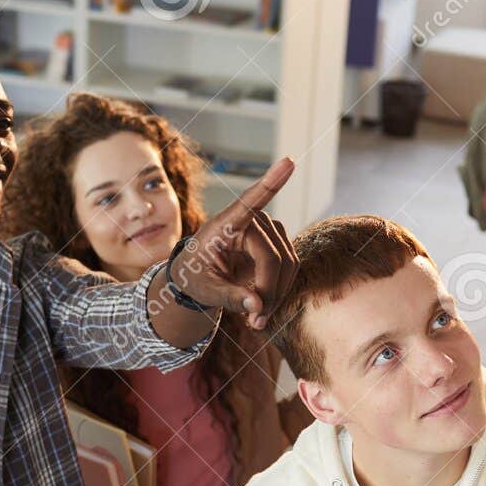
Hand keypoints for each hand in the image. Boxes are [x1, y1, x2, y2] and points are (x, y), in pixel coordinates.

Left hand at [168, 158, 299, 330]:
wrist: (197, 276)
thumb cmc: (194, 276)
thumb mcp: (203, 290)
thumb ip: (228, 297)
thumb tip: (256, 307)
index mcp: (225, 225)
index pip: (250, 202)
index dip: (271, 183)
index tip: (289, 161)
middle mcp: (251, 221)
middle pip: (274, 258)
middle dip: (269, 293)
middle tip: (255, 323)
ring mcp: (268, 230)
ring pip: (288, 264)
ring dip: (277, 296)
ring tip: (256, 319)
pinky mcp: (278, 242)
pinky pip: (290, 268)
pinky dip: (280, 292)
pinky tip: (263, 307)